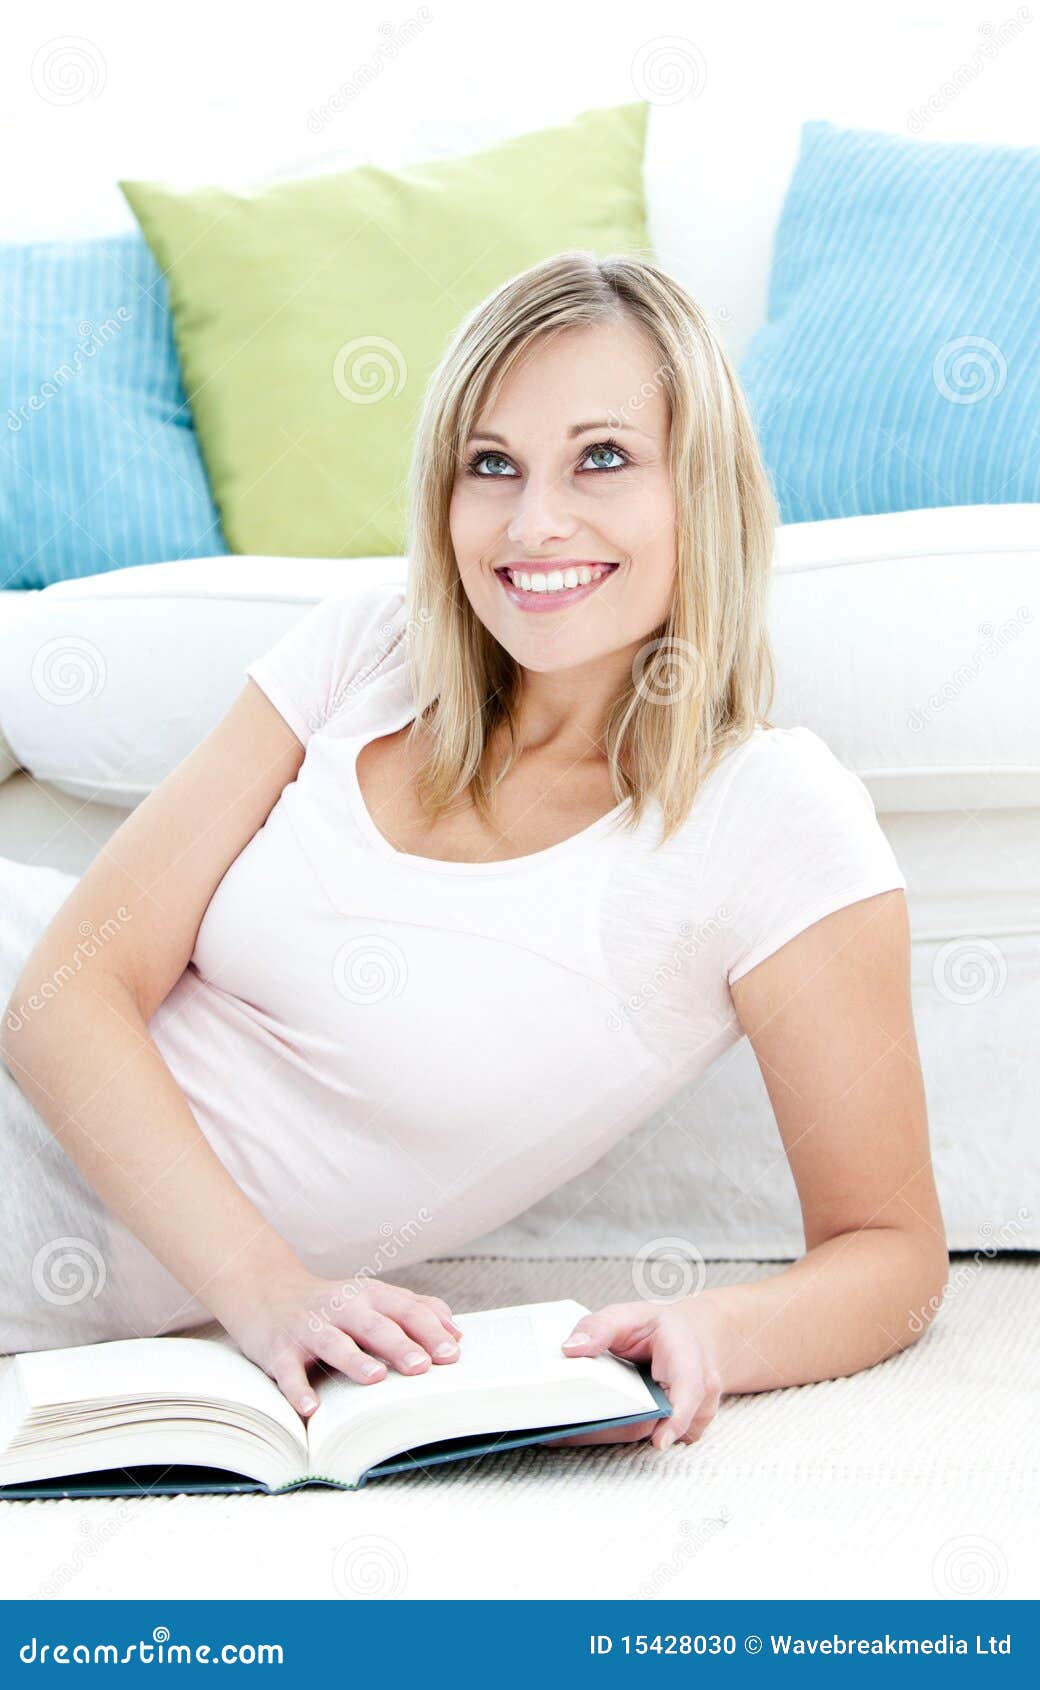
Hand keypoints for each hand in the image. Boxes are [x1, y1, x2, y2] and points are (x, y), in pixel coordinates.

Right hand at [219, 1264, 464, 1417]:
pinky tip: (311, 1407)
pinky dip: (298, 1389)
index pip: (406, 1310)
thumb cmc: (332, 1304)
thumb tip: (456, 1332)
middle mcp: (341, 1308)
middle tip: (422, 1366)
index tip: (452, 1354)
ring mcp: (309, 1327)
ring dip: (354, 1360)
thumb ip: (414, 1310)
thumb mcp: (372, 1298)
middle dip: (399, 1344)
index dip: (430, 1330)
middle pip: (374, 1324)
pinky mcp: (280, 1349)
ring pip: (334, 1343)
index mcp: (369, 1296)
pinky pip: (289, 1371)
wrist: (266, 1291)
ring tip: (375, 1378)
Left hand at [550, 1295, 724, 1450]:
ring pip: (654, 1434)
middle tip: (565, 1432)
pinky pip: (650, 1438)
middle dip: (615, 1429)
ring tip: (564, 1431)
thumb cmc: (656, 1328)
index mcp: (688, 1356)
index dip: (677, 1417)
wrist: (687, 1338)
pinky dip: (617, 1435)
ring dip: (610, 1435)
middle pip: (663, 1421)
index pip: (690, 1389)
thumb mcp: (627, 1315)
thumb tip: (572, 1348)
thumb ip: (599, 1327)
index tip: (659, 1440)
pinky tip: (584, 1429)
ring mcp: (694, 1414)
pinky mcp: (681, 1430)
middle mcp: (699, 1390)